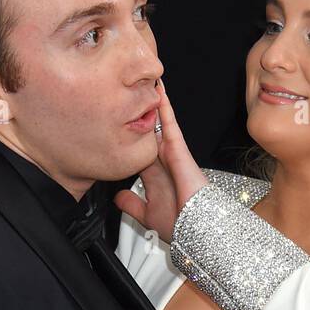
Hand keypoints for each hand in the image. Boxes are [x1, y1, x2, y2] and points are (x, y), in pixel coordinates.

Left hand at [113, 78, 207, 240]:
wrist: (197, 229)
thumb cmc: (180, 224)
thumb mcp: (147, 214)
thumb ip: (131, 204)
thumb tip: (117, 198)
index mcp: (154, 174)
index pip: (137, 148)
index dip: (126, 133)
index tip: (112, 121)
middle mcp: (162, 160)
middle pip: (146, 130)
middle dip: (138, 112)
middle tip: (126, 90)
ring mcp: (171, 153)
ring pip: (158, 122)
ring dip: (151, 102)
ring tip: (142, 81)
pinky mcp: (178, 148)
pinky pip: (170, 122)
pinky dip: (164, 106)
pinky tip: (159, 89)